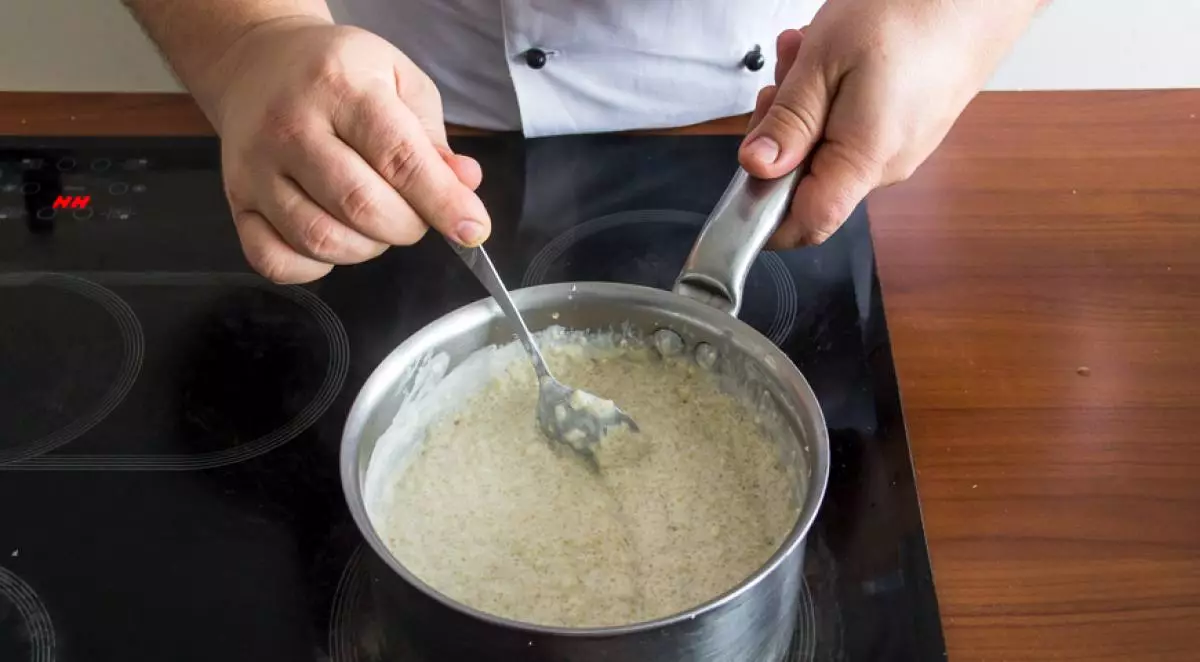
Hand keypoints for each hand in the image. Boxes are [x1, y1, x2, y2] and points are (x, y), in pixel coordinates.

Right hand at [202, 17, 489, 282]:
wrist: (259, 63)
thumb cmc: (339, 75)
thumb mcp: (399, 82)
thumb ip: (434, 138)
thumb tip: (464, 185)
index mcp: (340, 87)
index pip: (398, 156)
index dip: (442, 201)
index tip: (473, 228)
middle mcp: (291, 127)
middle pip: (360, 205)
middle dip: (407, 226)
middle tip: (415, 214)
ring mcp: (257, 168)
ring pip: (320, 239)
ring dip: (367, 248)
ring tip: (377, 222)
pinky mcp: (237, 202)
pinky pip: (274, 261)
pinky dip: (314, 268)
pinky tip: (333, 239)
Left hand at [739, 0, 1041, 248]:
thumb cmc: (909, 15)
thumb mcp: (824, 63)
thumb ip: (790, 123)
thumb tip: (757, 168)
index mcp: (864, 161)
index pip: (806, 226)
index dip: (765, 214)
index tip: (746, 173)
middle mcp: (886, 167)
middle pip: (807, 180)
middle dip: (780, 132)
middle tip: (781, 79)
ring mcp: (900, 148)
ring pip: (826, 147)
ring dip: (804, 104)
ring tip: (807, 52)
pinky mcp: (906, 128)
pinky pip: (852, 128)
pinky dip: (831, 96)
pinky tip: (832, 57)